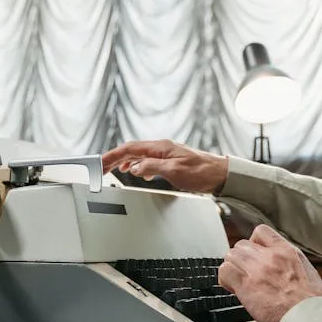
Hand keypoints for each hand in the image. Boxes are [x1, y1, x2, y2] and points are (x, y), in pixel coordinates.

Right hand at [101, 139, 228, 193]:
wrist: (221, 174)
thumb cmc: (202, 172)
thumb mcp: (174, 171)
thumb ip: (151, 167)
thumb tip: (133, 168)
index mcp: (160, 147)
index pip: (129, 148)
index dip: (112, 156)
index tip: (100, 163)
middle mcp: (161, 147)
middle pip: (131, 150)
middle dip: (114, 159)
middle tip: (101, 168)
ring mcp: (166, 153)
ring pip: (139, 155)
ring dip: (124, 162)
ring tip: (114, 170)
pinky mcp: (171, 161)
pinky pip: (148, 161)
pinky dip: (137, 166)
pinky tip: (137, 173)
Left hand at [218, 224, 321, 321]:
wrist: (310, 317)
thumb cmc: (313, 302)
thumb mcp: (308, 272)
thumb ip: (291, 263)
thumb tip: (285, 266)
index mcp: (287, 251)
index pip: (261, 232)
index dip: (253, 242)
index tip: (254, 253)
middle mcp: (270, 257)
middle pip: (242, 244)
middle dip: (241, 258)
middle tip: (245, 272)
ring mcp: (257, 270)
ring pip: (231, 256)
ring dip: (233, 267)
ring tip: (238, 279)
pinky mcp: (246, 286)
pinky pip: (225, 272)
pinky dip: (225, 279)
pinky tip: (232, 287)